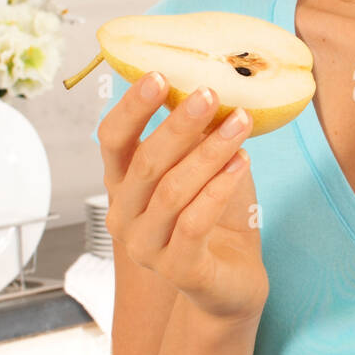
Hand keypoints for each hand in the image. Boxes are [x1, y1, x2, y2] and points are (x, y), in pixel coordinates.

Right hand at [99, 72, 268, 323]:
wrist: (232, 280)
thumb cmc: (215, 213)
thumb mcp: (204, 165)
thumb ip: (198, 132)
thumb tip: (208, 79)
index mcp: (123, 185)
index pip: (112, 140)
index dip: (131, 107)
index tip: (157, 73)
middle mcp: (124, 216)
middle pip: (144, 163)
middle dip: (179, 125)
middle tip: (210, 93)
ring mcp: (146, 247)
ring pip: (172, 191)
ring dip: (210, 152)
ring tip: (241, 122)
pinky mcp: (178, 270)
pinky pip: (194, 223)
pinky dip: (219, 188)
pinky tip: (242, 162)